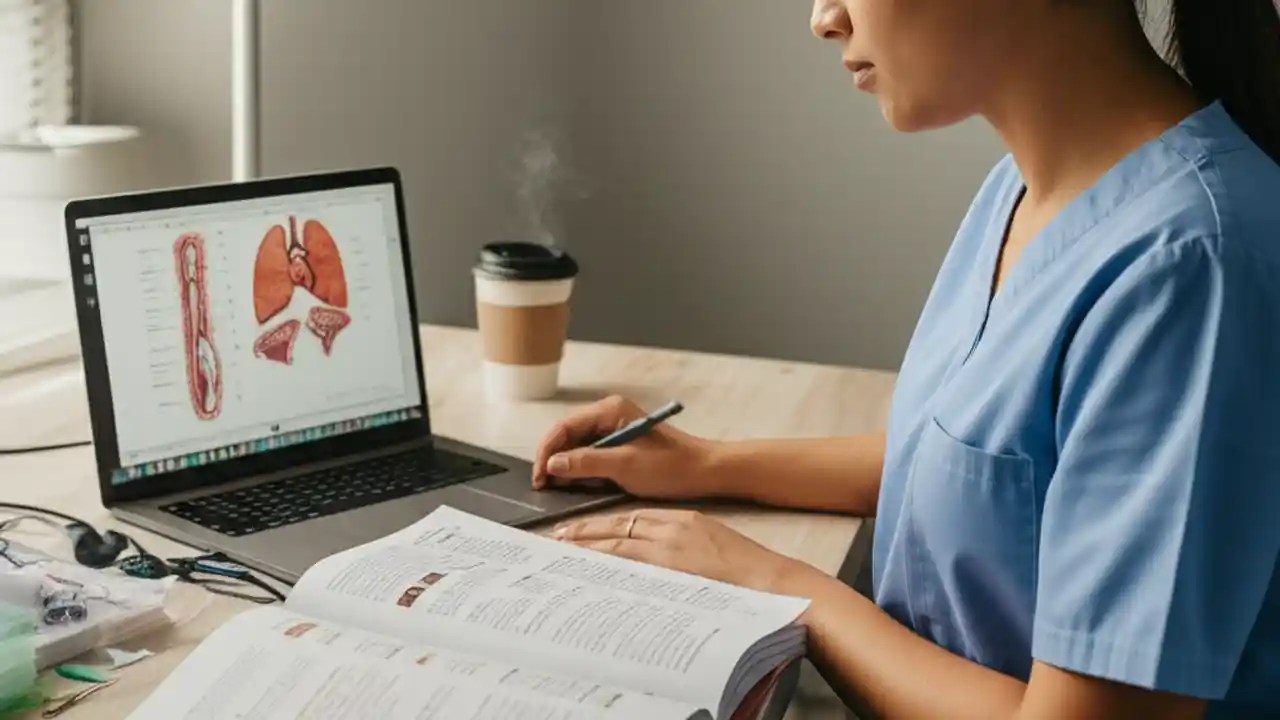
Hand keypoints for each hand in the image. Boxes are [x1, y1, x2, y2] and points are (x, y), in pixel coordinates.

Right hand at [532, 396, 718, 499]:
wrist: (704, 472)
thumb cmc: (671, 466)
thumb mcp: (625, 466)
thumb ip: (586, 462)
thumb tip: (553, 464)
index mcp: (610, 410)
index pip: (564, 426)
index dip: (546, 451)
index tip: (540, 476)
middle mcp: (609, 415)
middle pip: (567, 435)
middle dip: (553, 459)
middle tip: (543, 486)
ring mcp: (614, 429)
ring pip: (577, 446)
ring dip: (566, 466)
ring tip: (555, 487)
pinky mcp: (620, 445)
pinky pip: (591, 455)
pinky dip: (581, 469)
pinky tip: (576, 484)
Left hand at [552, 509, 802, 592]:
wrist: (772, 581)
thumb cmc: (750, 571)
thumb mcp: (714, 547)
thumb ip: (685, 550)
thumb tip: (661, 565)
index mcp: (685, 520)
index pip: (635, 517)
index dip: (607, 523)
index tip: (585, 528)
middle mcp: (674, 526)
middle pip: (620, 523)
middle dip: (587, 530)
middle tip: (559, 536)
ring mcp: (672, 545)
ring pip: (619, 540)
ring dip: (588, 544)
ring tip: (562, 548)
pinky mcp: (672, 563)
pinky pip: (629, 559)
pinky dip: (605, 560)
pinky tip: (588, 565)